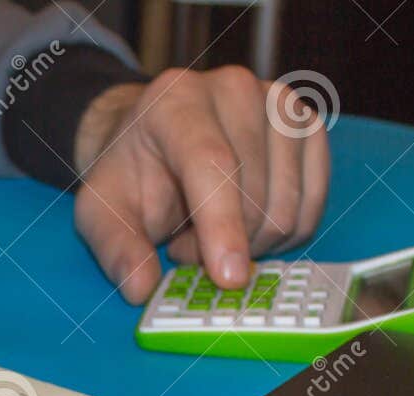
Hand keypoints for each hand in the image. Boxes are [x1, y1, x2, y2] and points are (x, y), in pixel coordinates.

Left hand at [71, 66, 330, 303]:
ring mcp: (279, 104)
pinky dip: (281, 235)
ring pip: (287, 207)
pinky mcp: (308, 128)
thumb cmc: (132, 176)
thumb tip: (140, 288)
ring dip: (249, 243)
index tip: (228, 277)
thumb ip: (116, 249)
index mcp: (175, 100)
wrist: (156, 139)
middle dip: (221, 246)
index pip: (212, 163)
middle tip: (184, 246)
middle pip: (254, 196)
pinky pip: (311, 207)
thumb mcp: (102, 213)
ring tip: (209, 229)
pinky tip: (246, 224)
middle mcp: (234, 89)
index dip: (222, 225)